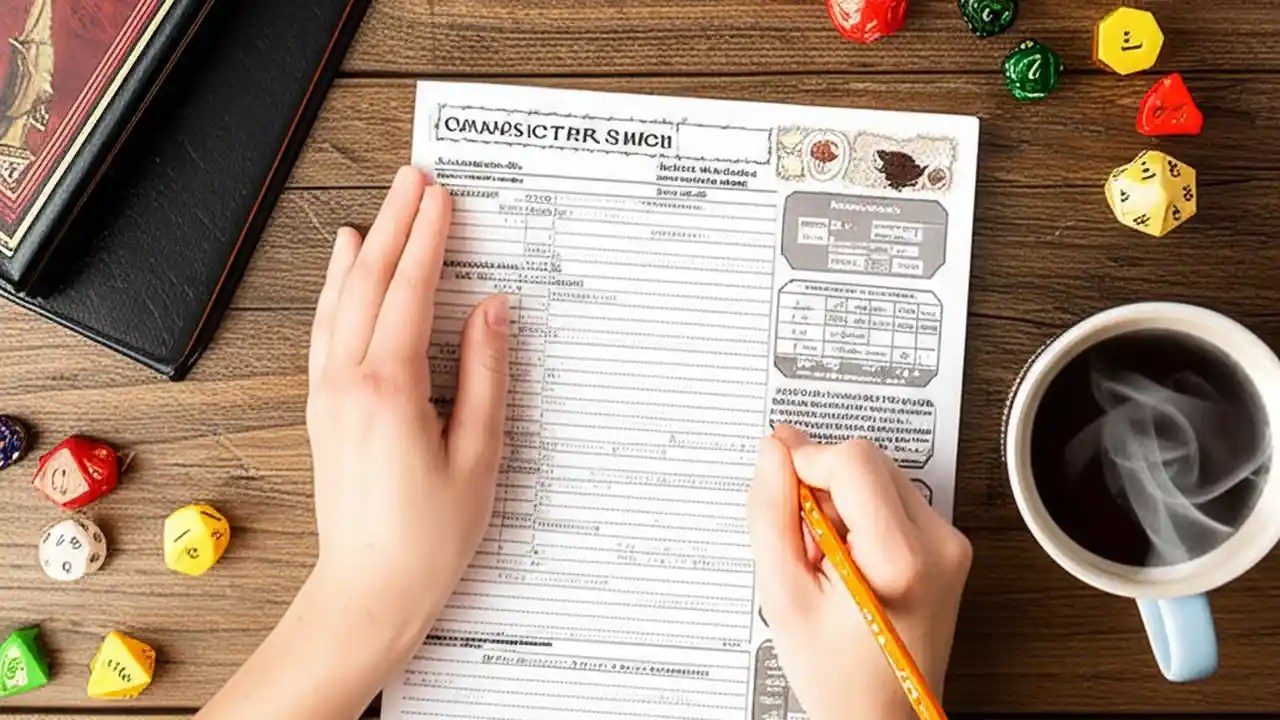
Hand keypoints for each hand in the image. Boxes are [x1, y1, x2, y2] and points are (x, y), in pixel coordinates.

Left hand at [306, 166, 508, 640]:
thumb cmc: (427, 539)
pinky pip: (325, 332)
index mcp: (389, 391)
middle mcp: (347, 384)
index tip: (443, 198)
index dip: (429, 240)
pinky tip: (343, 275)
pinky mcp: (323, 412)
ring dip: (363, 252)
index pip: (410, 293)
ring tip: (380, 211)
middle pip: (370, 283)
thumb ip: (484, 377)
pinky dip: (335, 293)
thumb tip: (491, 314)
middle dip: (395, 226)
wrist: (367, 593)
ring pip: (340, 303)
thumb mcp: (477, 458)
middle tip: (414, 180)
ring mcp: (327, 397)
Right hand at [748, 426, 971, 719]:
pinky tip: (847, 560)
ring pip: (879, 476)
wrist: (882, 716)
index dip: (805, 463)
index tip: (780, 486)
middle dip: (822, 487)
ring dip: (840, 502)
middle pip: (868, 462)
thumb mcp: (783, 595)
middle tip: (803, 543)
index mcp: (902, 558)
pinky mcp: (946, 547)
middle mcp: (939, 543)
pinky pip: (893, 500)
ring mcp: (948, 544)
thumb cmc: (839, 676)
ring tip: (825, 558)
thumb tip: (773, 451)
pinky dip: (860, 517)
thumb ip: (771, 513)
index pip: (852, 460)